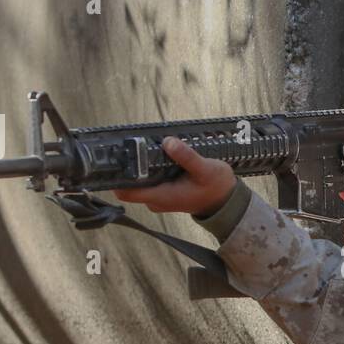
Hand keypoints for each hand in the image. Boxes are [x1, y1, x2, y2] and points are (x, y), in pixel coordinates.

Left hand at [113, 137, 236, 215]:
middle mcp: (156, 198)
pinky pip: (148, 178)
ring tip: (147, 145)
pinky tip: (157, 152)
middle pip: (129, 183)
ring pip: (139, 179)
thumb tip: (168, 142)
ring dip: (140, 164)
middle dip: (130, 164)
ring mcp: (158, 195)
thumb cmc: (217, 187)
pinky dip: (150, 166)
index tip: (118, 157)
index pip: (126, 192)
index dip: (117, 176)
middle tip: (134, 143)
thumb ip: (186, 157)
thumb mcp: (206, 169)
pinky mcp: (163, 190)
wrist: (226, 201)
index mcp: (162, 196)